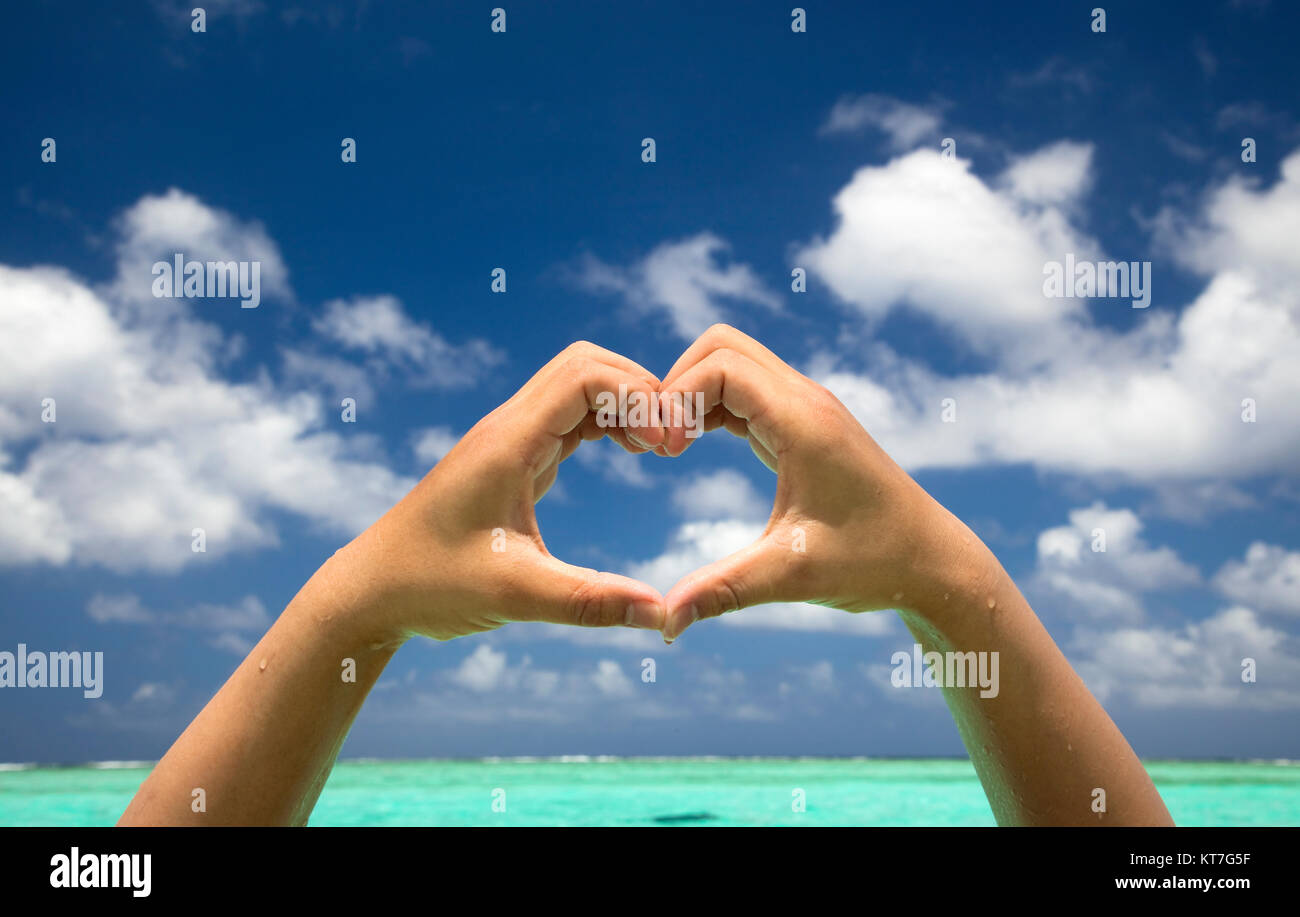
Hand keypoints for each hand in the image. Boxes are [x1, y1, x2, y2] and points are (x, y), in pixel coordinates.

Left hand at [342, 342, 670, 642]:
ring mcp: (507, 441)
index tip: (668, 448)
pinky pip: (567, 417)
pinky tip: (630, 454)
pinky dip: (606, 423)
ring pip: (577, 386)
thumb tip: (661, 614)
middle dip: (639, 390)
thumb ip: (590, 601)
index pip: (585, 376)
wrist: (371, 591)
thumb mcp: (515, 597)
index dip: (638, 398)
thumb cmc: (430, 586)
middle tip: (674, 443)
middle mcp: (507, 429)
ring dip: (624, 404)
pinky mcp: (510, 460)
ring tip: (659, 449)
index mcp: (508, 443)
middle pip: (586, 364)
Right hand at [654, 324, 990, 641]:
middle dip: (678, 383)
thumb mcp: (790, 577)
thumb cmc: (873, 563)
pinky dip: (711, 407)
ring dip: (693, 394)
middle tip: (661, 443)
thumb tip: (663, 624)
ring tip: (672, 449)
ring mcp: (807, 409)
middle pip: (721, 345)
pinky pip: (746, 391)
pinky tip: (693, 449)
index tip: (666, 455)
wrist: (932, 562)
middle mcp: (806, 400)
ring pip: (733, 362)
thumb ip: (722, 592)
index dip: (678, 399)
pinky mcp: (805, 426)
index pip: (720, 366)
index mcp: (804, 420)